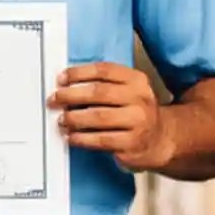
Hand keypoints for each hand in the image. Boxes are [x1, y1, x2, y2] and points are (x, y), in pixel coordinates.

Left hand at [47, 61, 174, 172]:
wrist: (161, 139)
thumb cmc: (135, 112)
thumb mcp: (128, 91)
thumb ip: (103, 84)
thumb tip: (66, 85)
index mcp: (137, 80)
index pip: (104, 70)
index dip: (79, 73)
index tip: (61, 78)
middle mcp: (139, 99)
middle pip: (98, 93)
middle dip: (70, 96)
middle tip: (54, 99)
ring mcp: (138, 122)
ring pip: (98, 117)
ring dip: (73, 118)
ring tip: (61, 120)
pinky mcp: (132, 143)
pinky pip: (100, 140)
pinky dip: (81, 138)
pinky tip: (71, 137)